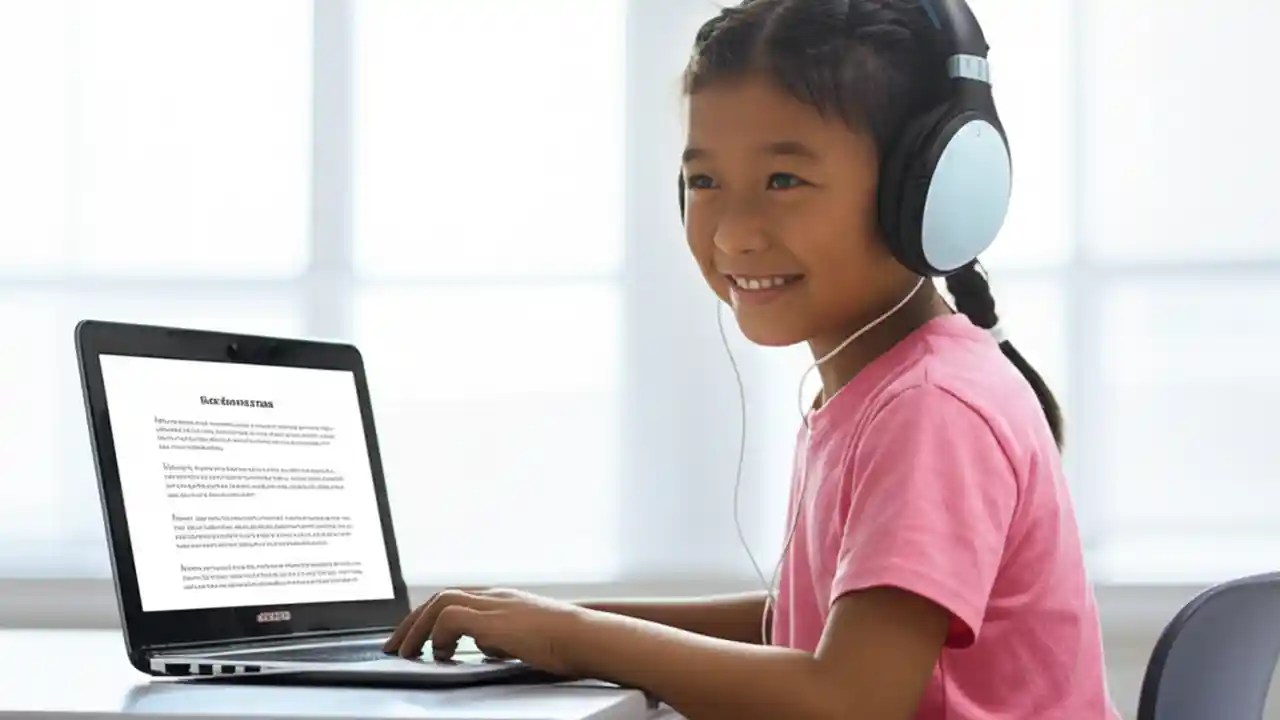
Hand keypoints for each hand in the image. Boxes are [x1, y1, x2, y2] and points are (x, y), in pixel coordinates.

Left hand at [382, 588, 587, 676]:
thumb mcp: (527, 638)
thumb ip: (502, 638)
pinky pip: (451, 618)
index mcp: (502, 600)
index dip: (429, 618)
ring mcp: (495, 605)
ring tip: (409, 653)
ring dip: (418, 628)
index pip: (455, 600)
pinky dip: (439, 635)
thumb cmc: (567, 643)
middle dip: (412, 622)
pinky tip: (442, 654)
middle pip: (441, 597)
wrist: (588, 637)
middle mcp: (495, 597)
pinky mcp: (495, 619)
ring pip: (441, 602)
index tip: (414, 638)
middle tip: (396, 647)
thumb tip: (484, 647)